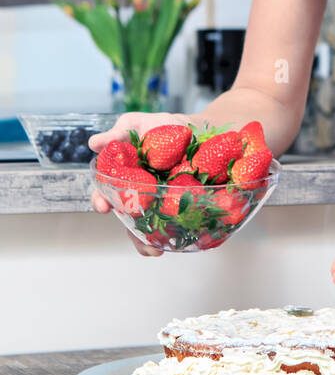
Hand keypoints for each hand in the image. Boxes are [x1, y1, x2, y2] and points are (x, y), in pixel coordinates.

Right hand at [88, 111, 198, 256]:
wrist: (197, 128)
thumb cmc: (162, 126)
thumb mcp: (137, 124)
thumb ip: (118, 133)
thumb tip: (95, 142)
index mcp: (123, 175)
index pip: (106, 192)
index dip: (101, 200)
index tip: (103, 207)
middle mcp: (138, 192)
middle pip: (128, 216)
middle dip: (128, 230)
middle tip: (136, 236)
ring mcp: (159, 200)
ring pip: (148, 226)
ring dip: (147, 240)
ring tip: (154, 250)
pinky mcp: (179, 204)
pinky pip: (173, 222)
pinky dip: (171, 234)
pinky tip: (171, 242)